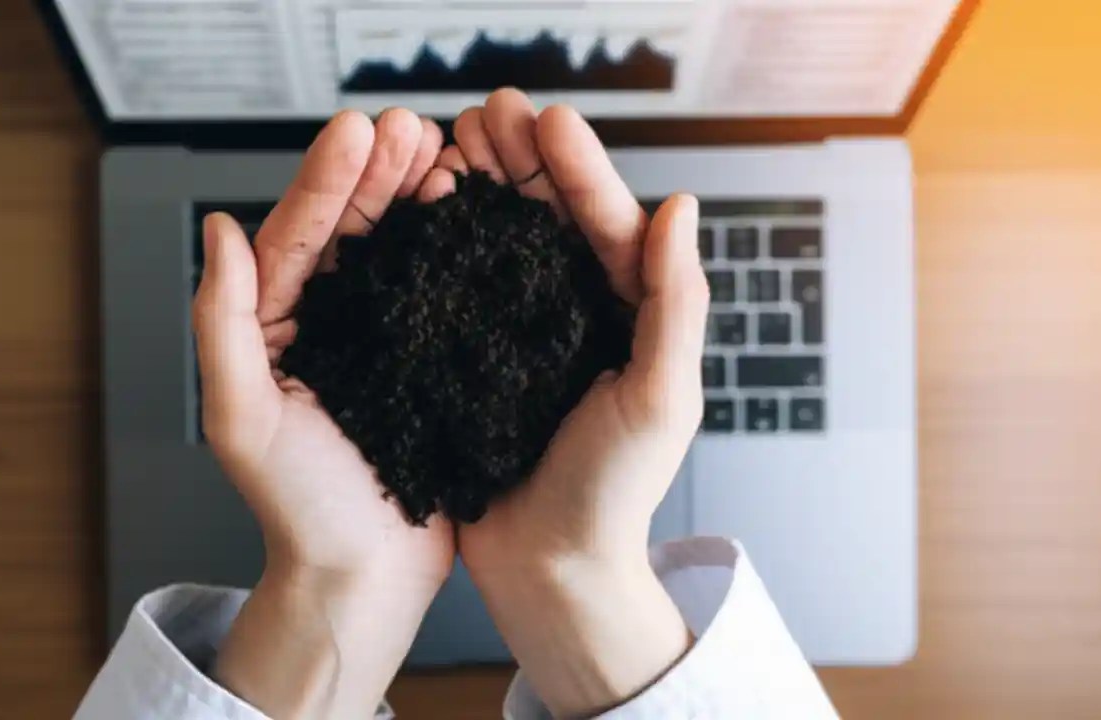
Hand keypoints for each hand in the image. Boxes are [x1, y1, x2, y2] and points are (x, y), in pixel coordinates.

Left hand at [193, 108, 450, 718]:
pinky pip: (436, 289)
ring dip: (414, 195)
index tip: (357, 131)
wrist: (364, 574)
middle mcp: (326, 323)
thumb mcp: (243, 417)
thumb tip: (219, 233)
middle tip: (413, 127)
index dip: (326, 181)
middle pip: (348, 229)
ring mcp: (379, 337)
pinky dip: (450, 246)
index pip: (294, 238)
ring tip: (443, 152)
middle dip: (377, 173)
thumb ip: (223, 324)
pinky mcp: (426, 358)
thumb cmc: (297, 508)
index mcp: (274, 329)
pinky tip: (468, 210)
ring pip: (395, 249)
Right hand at [446, 90, 708, 716]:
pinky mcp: (477, 359)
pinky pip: (461, 288)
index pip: (609, 224)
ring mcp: (524, 335)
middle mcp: (578, 315)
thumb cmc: (614, 493)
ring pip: (502, 243)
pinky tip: (419, 212)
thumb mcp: (660, 397)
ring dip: (480, 189)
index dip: (577, 169)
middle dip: (520, 161)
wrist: (550, 569)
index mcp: (631, 316)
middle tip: (484, 113)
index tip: (545, 120)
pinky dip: (443, 245)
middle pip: (551, 219)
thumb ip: (676, 302)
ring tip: (448, 144)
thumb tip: (681, 207)